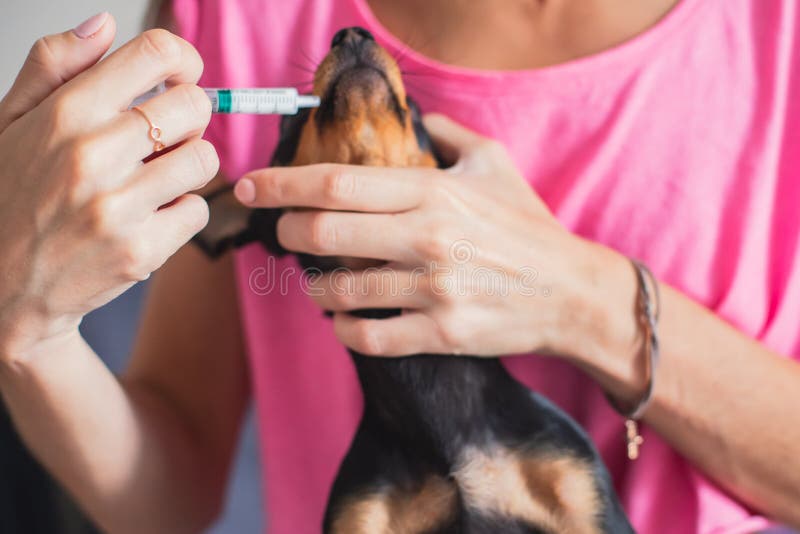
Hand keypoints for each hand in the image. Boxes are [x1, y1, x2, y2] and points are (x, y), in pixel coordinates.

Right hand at [0, 16, 217, 360]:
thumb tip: (105, 24)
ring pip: (205, 159)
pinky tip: (149, 216)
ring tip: (154, 178)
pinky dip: (182, 212)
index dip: (184, 59)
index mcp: (65, 114)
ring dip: (188, 166)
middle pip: (195, 105)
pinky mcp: (141, 251)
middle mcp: (92, 155)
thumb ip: (54, 66)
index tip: (183, 75)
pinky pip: (198, 210)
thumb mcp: (11, 121)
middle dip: (190, 117)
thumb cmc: (10, 196)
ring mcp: (118, 206)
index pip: (156, 54)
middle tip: (167, 136)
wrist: (2, 287)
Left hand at [236, 114, 608, 356]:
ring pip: (338, 290)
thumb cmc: (529, 226)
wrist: (573, 293)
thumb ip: (450, 134)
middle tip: (285, 233)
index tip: (251, 186)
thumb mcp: (496, 164)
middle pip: (323, 232)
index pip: (336, 182)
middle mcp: (428, 237)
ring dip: (315, 286)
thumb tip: (417, 119)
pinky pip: (368, 337)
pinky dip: (343, 330)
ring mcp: (434, 289)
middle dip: (288, 233)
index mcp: (432, 192)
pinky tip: (344, 320)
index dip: (281, 184)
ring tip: (319, 281)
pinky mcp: (443, 334)